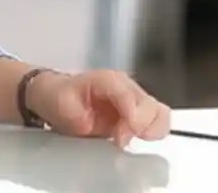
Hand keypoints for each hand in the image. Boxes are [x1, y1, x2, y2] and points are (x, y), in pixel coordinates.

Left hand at [27, 69, 170, 147]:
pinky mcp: (139, 115)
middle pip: (153, 106)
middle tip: (120, 139)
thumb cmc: (60, 98)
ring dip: (149, 131)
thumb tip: (97, 128)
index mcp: (109, 80)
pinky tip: (132, 138)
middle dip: (141, 127)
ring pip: (161, 115)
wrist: (56, 98)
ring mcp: (135, 100)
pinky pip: (157, 124)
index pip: (130, 96)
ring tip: (126, 138)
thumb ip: (80, 116)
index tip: (121, 137)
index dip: (131, 118)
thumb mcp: (62, 104)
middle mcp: (127, 87)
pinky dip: (150, 135)